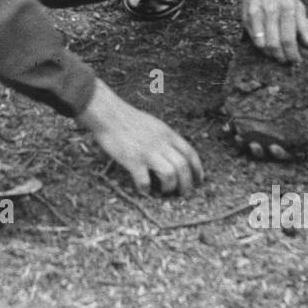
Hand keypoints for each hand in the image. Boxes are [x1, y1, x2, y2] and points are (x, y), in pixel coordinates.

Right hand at [76, 80, 202, 195]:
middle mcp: (161, 143)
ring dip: (169, 187)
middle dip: (186, 184)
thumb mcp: (154, 124)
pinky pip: (144, 180)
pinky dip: (146, 188)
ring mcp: (147, 152)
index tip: (199, 180)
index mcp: (167, 134)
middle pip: (183, 167)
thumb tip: (172, 151)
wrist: (108, 113)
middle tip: (183, 193)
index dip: (197, 169)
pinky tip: (143, 188)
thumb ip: (164, 137)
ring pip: (170, 175)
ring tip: (164, 191)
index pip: (190, 153)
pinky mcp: (132, 160)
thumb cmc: (128, 118)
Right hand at [200, 0, 307, 62]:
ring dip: (271, 54)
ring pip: (263, 44)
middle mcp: (272, 11)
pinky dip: (261, 47)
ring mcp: (257, 14)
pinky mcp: (246, 17)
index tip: (297, 60)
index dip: (293, 53)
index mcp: (288, 8)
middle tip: (287, 61)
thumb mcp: (297, 5)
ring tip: (277, 56)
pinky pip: (254, 39)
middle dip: (282, 57)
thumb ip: (304, 26)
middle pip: (275, 43)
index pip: (290, 38)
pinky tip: (267, 47)